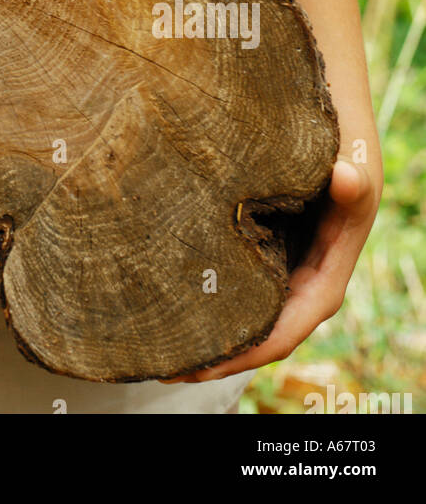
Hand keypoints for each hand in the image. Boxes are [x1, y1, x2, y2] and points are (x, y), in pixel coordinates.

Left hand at [161, 158, 380, 381]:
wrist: (342, 147)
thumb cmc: (350, 163)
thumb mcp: (357, 169)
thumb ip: (354, 181)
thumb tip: (345, 178)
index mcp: (322, 284)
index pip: (284, 333)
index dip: (246, 355)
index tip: (205, 369)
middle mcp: (299, 288)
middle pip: (255, 335)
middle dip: (216, 355)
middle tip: (164, 368)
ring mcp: (278, 274)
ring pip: (241, 315)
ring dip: (206, 334)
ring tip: (158, 350)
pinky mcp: (260, 255)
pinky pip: (233, 288)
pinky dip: (206, 301)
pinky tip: (168, 304)